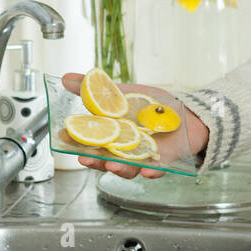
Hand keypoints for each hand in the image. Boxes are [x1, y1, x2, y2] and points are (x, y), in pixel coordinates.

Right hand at [61, 73, 209, 179]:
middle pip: (105, 160)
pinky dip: (152, 171)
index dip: (77, 142)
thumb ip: (97, 89)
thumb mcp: (122, 93)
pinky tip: (148, 170)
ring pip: (129, 168)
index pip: (90, 142)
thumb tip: (66, 79)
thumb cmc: (151, 107)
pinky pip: (157, 168)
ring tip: (113, 165)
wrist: (185, 110)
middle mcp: (125, 150)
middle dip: (95, 161)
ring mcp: (144, 156)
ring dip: (120, 168)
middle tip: (85, 158)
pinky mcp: (165, 160)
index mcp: (112, 135)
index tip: (65, 139)